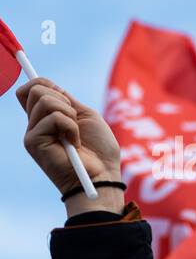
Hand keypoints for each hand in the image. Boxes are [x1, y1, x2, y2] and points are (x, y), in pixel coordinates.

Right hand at [17, 78, 120, 197]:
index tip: (64, 96)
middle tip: (74, 122)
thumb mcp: (85, 116)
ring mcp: (32, 133)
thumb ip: (65, 100)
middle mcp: (34, 124)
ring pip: (44, 100)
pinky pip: (54, 118)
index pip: (30, 89)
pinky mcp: (33, 141)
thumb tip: (45, 83)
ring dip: (69, 115)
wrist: (103, 176)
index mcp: (46, 118)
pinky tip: (74, 144)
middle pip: (35, 89)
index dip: (42, 83)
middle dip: (63, 100)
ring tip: (75, 135)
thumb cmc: (100, 150)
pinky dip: (71, 127)